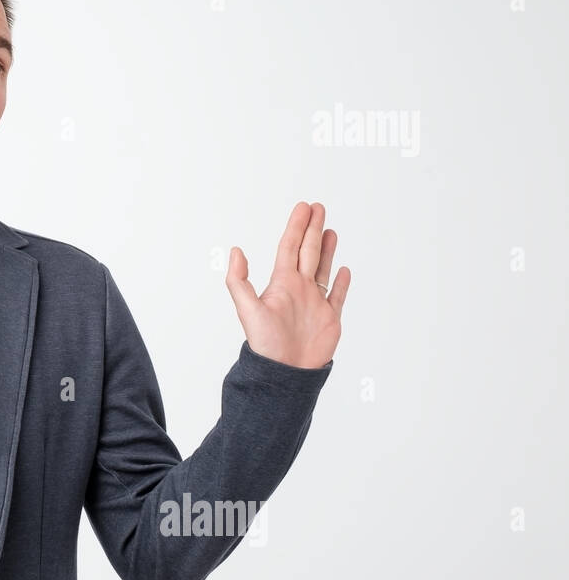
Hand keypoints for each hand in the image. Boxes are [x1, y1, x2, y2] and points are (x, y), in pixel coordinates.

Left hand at [225, 201, 349, 368]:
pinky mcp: (329, 318)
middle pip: (308, 252)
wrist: (285, 372)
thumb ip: (239, 279)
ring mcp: (315, 302)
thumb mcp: (247, 308)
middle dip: (313, 229)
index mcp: (282, 283)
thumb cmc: (265, 343)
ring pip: (323, 269)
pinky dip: (342, 283)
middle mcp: (299, 289)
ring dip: (327, 250)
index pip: (290, 247)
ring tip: (330, 231)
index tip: (303, 208)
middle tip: (318, 207)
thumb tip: (235, 250)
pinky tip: (344, 270)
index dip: (297, 226)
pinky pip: (337, 296)